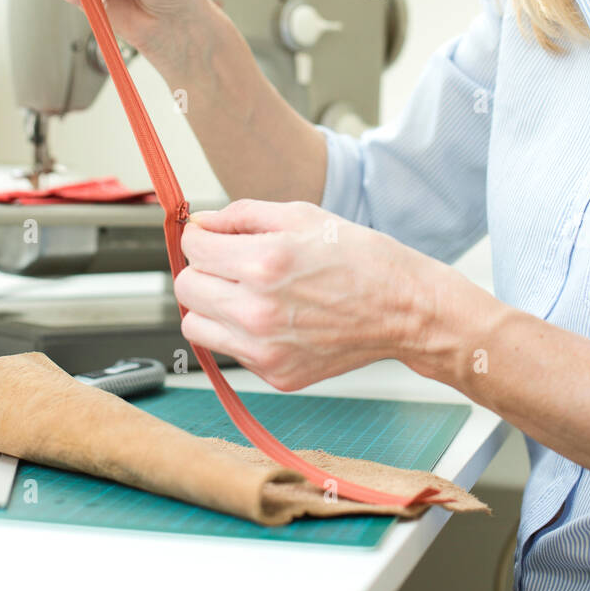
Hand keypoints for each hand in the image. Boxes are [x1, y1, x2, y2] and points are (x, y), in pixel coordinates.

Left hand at [174, 199, 435, 389]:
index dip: (200, 236)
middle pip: (187, 288)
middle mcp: (257, 312)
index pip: (193, 249)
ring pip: (196, 326)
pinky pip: (229, 350)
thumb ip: (241, 216)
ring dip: (211, 305)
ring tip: (244, 292)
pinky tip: (273, 316)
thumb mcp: (301, 215)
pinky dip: (239, 332)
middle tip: (228, 263)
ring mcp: (265, 350)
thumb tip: (200, 224)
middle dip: (202, 269)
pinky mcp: (275, 375)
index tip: (212, 237)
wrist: (403, 309)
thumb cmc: (359, 257)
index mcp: (263, 264)